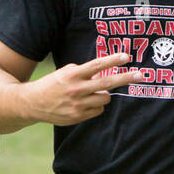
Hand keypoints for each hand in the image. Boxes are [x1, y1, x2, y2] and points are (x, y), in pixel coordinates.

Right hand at [27, 52, 142, 124]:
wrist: (33, 103)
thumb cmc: (53, 84)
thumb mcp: (65, 72)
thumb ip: (84, 72)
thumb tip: (104, 74)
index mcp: (72, 74)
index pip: (96, 66)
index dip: (112, 60)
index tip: (126, 57)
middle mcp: (76, 89)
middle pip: (107, 83)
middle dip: (126, 78)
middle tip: (141, 75)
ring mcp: (77, 104)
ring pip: (105, 98)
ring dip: (104, 94)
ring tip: (92, 92)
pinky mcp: (78, 116)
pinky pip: (98, 110)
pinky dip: (96, 106)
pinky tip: (84, 103)